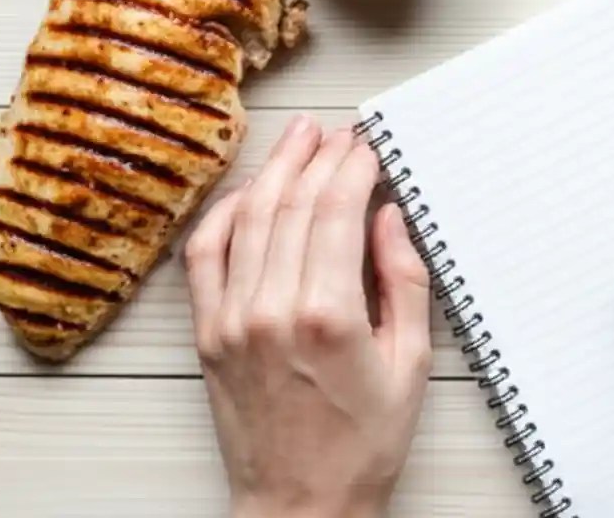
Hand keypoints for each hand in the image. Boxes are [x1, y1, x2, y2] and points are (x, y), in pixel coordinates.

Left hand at [183, 115, 432, 517]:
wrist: (300, 506)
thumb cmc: (362, 447)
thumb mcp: (410, 365)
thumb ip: (403, 282)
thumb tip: (389, 218)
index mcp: (327, 316)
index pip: (336, 211)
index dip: (353, 167)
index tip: (366, 146)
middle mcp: (271, 309)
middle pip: (292, 205)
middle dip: (318, 158)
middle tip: (336, 133)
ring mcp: (231, 320)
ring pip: (247, 219)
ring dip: (274, 170)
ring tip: (296, 139)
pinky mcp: (207, 335)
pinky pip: (203, 256)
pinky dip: (222, 215)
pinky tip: (245, 192)